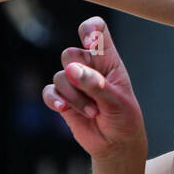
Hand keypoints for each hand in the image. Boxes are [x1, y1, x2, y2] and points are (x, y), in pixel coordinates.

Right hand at [42, 16, 145, 157]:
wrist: (116, 144)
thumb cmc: (124, 118)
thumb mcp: (117, 102)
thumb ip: (96, 85)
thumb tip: (71, 69)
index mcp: (108, 59)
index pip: (97, 29)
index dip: (90, 29)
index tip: (89, 42)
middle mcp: (89, 66)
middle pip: (69, 53)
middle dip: (78, 75)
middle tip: (97, 95)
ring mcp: (74, 82)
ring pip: (60, 76)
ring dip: (75, 97)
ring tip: (93, 112)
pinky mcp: (62, 98)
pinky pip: (49, 91)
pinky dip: (55, 100)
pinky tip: (63, 108)